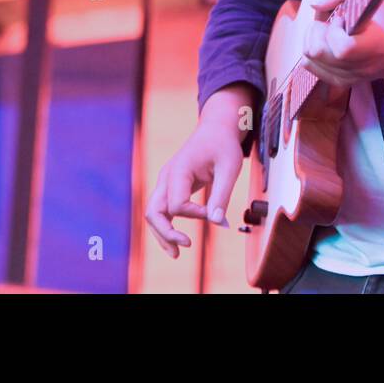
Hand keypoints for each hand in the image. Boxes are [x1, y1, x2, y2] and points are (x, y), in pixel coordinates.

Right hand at [144, 86, 248, 258]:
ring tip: (176, 254)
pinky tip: (176, 241)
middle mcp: (167, 176)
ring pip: (153, 213)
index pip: (176, 204)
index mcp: (179, 170)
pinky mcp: (171, 186)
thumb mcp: (230, 168)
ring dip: (162, 234)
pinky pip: (162, 209)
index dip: (195, 214)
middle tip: (185, 246)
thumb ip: (222, 195)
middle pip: (153, 211)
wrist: (216, 128)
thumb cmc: (223, 144)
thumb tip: (217, 223)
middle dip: (165, 233)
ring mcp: (166, 181)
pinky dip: (166, 226)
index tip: (212, 212)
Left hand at [302, 0, 383, 87]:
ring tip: (331, 33)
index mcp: (375, 45)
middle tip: (334, 24)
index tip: (343, 19)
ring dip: (314, 40)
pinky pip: (311, 67)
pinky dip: (313, 53)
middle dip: (319, 31)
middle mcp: (362, 67)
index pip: (343, 48)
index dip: (335, 30)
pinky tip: (327, 44)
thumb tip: (314, 5)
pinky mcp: (340, 82)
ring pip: (310, 59)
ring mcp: (350, 78)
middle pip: (317, 52)